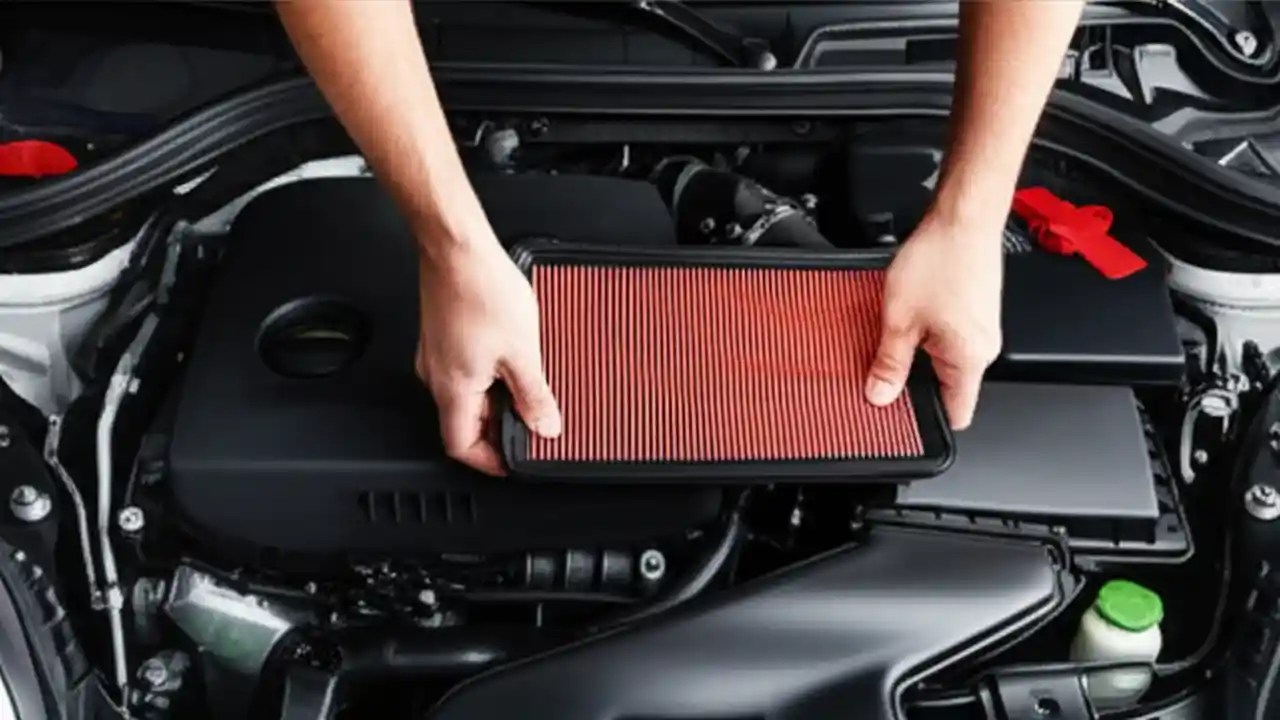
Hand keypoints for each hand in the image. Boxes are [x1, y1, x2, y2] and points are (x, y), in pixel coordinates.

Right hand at [415, 237, 560, 474]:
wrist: (457, 247)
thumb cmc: (482, 290)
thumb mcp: (524, 352)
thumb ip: (535, 396)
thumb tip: (545, 426)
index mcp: (453, 389)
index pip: (460, 446)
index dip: (487, 461)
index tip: (511, 461)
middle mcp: (436, 376)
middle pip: (464, 422)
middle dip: (498, 427)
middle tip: (529, 422)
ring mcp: (436, 354)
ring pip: (466, 395)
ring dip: (496, 399)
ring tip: (526, 385)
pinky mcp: (441, 335)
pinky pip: (464, 370)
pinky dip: (488, 376)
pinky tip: (511, 357)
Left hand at [864, 209, 1003, 429]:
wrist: (964, 216)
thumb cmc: (942, 258)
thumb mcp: (900, 317)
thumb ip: (889, 362)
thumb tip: (879, 395)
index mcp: (970, 359)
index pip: (957, 414)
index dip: (927, 422)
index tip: (898, 419)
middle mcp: (982, 348)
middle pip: (946, 388)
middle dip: (912, 385)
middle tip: (882, 373)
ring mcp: (980, 329)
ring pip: (943, 361)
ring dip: (915, 356)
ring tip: (892, 337)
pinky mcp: (973, 311)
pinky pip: (947, 338)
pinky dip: (925, 335)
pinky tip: (906, 318)